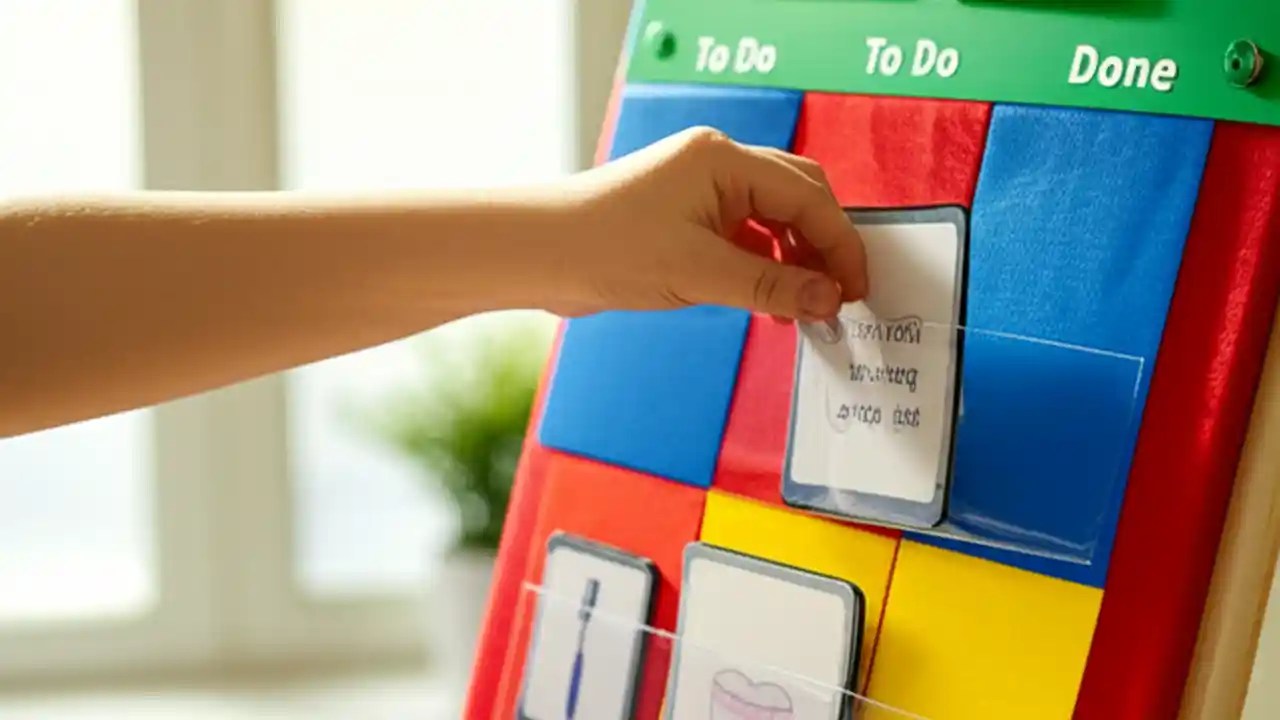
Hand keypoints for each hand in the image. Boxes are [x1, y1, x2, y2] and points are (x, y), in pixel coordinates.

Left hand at [547, 126, 867, 320]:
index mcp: (723, 160)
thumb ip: (770, 287)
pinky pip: (744, 235)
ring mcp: (700, 189)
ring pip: (772, 218)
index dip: (839, 245)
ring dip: (794, 260)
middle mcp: (716, 165)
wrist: (538, 254)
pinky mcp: (685, 216)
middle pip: (798, 197)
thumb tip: (828, 300)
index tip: (855, 289)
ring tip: (805, 308)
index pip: (807, 196)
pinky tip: (769, 302)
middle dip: (824, 246)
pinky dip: (764, 266)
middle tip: (840, 295)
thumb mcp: (697, 274)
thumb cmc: (603, 248)